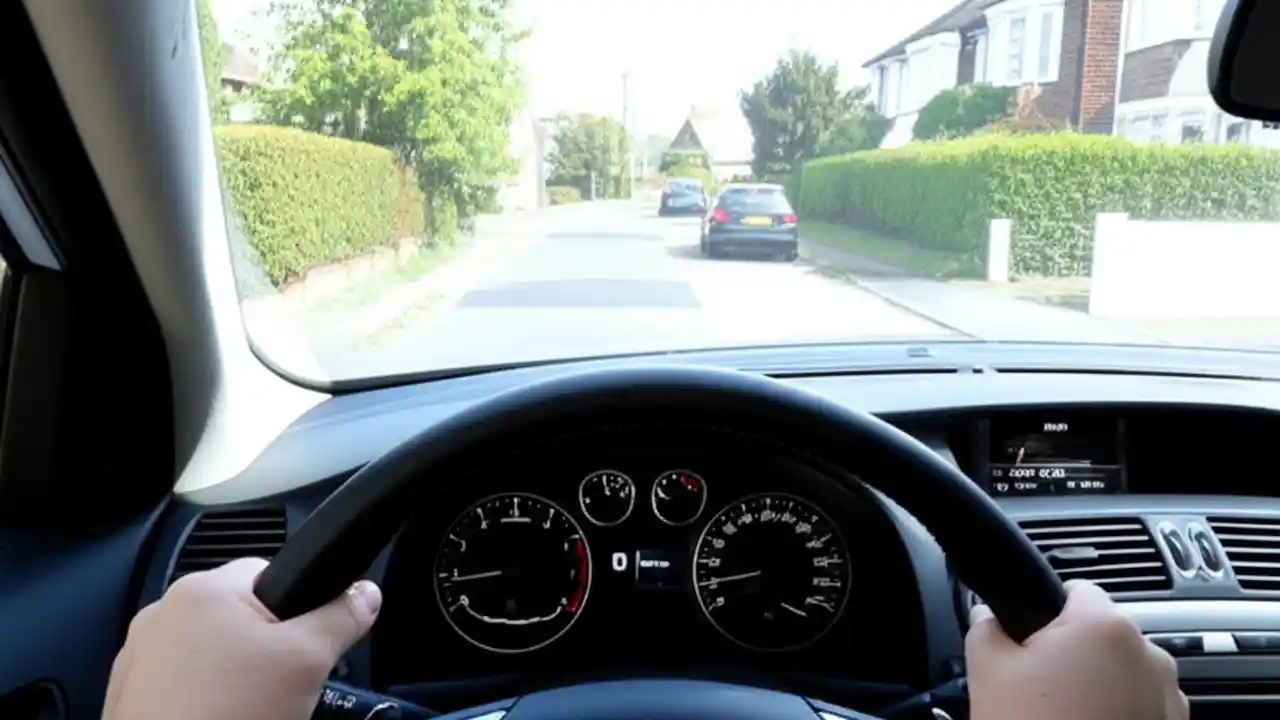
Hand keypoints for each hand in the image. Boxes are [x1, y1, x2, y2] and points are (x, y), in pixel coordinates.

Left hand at [102, 557, 380, 719]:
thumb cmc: (226, 716)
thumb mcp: (307, 662)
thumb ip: (341, 617)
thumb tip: (364, 594)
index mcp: (202, 589)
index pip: (271, 570)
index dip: (301, 606)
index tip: (307, 645)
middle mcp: (162, 613)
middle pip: (243, 616)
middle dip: (268, 647)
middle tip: (281, 687)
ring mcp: (140, 657)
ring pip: (214, 653)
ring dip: (237, 675)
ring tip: (249, 711)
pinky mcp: (131, 695)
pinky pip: (186, 683)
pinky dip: (206, 698)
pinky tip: (221, 719)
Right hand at [967, 579, 1186, 719]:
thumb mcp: (987, 672)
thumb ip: (985, 627)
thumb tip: (989, 618)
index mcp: (1103, 626)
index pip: (1073, 589)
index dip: (1043, 612)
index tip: (1027, 640)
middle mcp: (1149, 654)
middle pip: (1099, 633)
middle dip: (1071, 652)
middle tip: (1037, 687)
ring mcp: (1169, 696)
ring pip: (1121, 671)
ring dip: (1098, 684)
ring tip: (1063, 716)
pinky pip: (1140, 705)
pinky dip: (1117, 712)